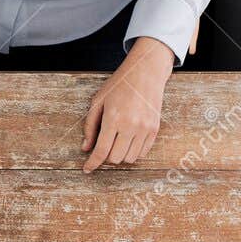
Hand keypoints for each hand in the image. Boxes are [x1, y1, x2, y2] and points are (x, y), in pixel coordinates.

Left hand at [81, 37, 173, 171]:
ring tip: (116, 142)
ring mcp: (145, 128)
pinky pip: (142, 152)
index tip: (87, 169)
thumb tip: (85, 148)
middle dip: (106, 156)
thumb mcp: (98, 102)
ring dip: (120, 155)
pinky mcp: (155, 129)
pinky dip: (133, 152)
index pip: (102, 151)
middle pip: (115, 158)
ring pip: (129, 158)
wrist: (146, 72)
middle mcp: (131, 125)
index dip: (92, 163)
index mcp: (114, 118)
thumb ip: (90, 126)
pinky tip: (127, 141)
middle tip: (104, 145)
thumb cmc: (119, 85)